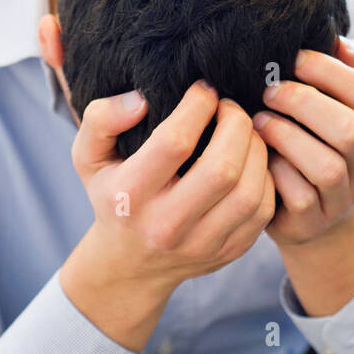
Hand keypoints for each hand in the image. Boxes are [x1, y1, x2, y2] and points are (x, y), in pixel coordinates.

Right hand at [70, 81, 275, 293]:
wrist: (130, 265)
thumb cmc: (113, 196)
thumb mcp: (87, 157)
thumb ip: (101, 119)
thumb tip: (141, 99)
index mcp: (129, 196)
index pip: (174, 143)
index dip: (198, 106)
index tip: (204, 89)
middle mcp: (165, 225)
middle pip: (221, 168)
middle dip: (236, 124)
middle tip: (230, 107)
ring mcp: (200, 244)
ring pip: (249, 191)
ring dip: (257, 149)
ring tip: (244, 130)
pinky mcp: (228, 253)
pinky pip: (262, 211)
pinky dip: (266, 177)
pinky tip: (252, 160)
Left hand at [254, 36, 353, 248]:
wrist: (304, 215)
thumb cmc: (310, 144)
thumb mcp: (328, 108)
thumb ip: (340, 74)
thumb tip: (338, 39)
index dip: (328, 71)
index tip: (293, 57)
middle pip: (350, 129)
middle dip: (304, 102)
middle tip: (268, 90)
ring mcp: (343, 199)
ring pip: (327, 166)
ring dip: (287, 136)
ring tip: (259, 121)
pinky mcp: (313, 223)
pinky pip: (300, 196)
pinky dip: (276, 172)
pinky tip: (259, 156)